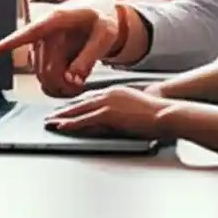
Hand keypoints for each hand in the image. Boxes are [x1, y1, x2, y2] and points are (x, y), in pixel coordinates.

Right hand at [0, 3, 122, 96]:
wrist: (100, 16)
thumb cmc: (103, 20)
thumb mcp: (105, 35)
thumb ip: (89, 56)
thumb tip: (73, 78)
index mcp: (56, 20)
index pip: (29, 33)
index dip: (9, 43)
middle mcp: (43, 32)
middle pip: (43, 68)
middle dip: (60, 83)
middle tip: (79, 87)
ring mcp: (41, 44)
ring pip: (41, 75)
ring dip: (58, 86)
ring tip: (78, 84)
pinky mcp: (42, 54)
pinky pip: (43, 75)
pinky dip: (56, 83)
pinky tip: (71, 81)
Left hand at [45, 86, 172, 138]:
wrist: (167, 113)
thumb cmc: (158, 114)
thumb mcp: (136, 109)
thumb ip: (122, 112)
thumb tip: (114, 121)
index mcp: (116, 91)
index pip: (91, 98)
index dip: (77, 104)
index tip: (66, 108)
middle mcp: (109, 93)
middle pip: (81, 102)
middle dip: (64, 110)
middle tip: (51, 115)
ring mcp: (108, 102)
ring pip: (79, 110)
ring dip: (63, 117)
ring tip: (50, 122)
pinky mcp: (109, 113)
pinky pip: (85, 119)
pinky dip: (71, 123)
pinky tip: (62, 126)